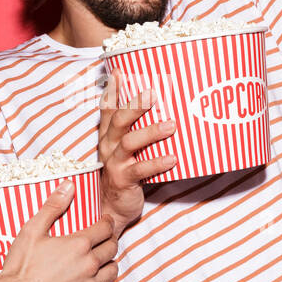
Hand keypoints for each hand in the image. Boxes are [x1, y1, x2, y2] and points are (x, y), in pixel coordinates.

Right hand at [0, 180, 118, 281]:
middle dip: (110, 241)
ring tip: (105, 262)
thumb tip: (69, 186)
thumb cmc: (20, 266)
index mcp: (78, 244)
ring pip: (112, 272)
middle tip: (105, 239)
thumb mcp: (32, 230)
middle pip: (111, 248)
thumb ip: (52, 207)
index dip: (107, 222)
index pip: (105, 228)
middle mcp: (88, 264)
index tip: (105, 221)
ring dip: (111, 264)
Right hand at [97, 71, 177, 235]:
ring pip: (130, 143)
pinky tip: (173, 158)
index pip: (107, 109)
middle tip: (154, 94)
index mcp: (109, 137)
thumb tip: (167, 112)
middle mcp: (108, 147)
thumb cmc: (125, 175)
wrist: (112, 209)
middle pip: (119, 121)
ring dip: (151, 132)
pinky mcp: (123, 180)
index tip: (120, 71)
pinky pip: (140, 169)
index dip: (112, 90)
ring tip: (171, 126)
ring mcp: (114, 163)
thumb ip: (139, 133)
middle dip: (135, 106)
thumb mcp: (128, 151)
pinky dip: (157, 163)